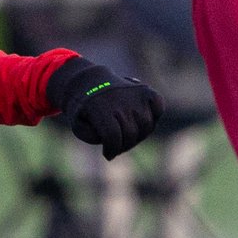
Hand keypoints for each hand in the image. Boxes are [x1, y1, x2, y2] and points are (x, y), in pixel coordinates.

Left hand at [47, 56, 163, 158]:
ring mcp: (134, 94)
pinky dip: (155, 115)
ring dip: (139, 136)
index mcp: (99, 108)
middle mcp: (119, 100)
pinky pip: (159, 107)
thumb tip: (113, 138)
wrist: (89, 83)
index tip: (108, 155)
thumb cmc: (84, 110)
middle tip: (116, 147)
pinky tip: (141, 120)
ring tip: (126, 136)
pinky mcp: (145, 90)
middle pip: (131, 133)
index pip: (113, 136)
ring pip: (147, 125)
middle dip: (123, 146)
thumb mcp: (78, 125)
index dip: (112, 150)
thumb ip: (92, 136)